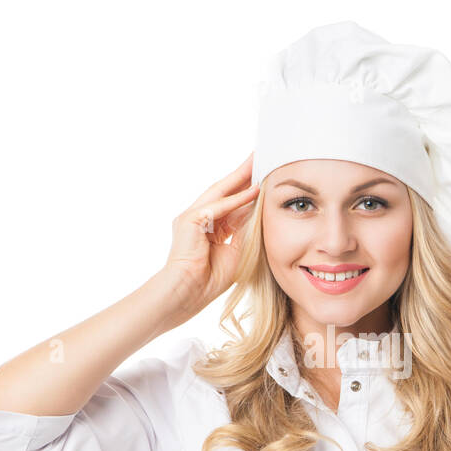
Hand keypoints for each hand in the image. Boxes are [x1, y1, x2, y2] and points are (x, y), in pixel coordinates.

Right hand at [164, 153, 259, 314]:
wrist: (186, 294)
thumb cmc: (208, 280)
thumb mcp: (236, 252)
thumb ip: (245, 232)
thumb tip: (261, 213)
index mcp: (209, 227)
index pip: (231, 203)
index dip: (247, 190)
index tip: (264, 176)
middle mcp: (198, 218)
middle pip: (224, 191)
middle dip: (243, 174)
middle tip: (260, 156)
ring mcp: (192, 217)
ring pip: (220, 192)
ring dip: (241, 177)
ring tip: (257, 162)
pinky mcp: (189, 220)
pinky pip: (218, 207)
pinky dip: (236, 200)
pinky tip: (254, 191)